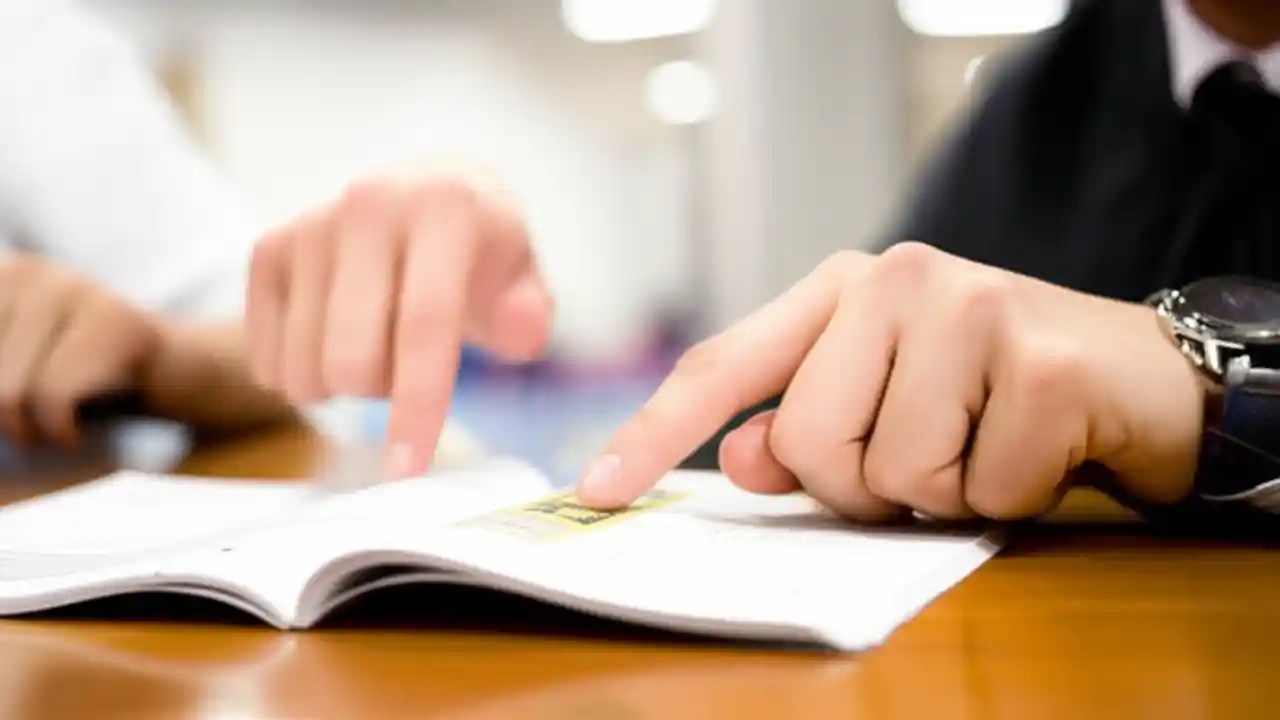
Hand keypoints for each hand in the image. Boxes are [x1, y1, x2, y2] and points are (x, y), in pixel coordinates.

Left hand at [0, 255, 160, 447]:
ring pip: (7, 393)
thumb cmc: (79, 381)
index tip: (5, 411)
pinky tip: (72, 430)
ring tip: (45, 431)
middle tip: (19, 432)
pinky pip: (56, 398)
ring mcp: (74, 288)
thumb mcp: (8, 371)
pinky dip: (60, 429)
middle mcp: (22, 269)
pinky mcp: (118, 321)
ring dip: (25, 432)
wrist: (181, 371)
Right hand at [247, 168, 552, 477]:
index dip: (417, 404)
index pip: (425, 322)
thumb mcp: (522, 279)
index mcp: (443, 207)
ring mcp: (311, 224)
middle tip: (409, 366)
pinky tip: (333, 343)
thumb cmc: (479, 255)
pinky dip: (301, 377)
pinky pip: (267, 359)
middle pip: (352, 358)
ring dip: (343, 387)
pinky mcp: (269, 248)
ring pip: (305, 366)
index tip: (407, 469)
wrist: (427, 195)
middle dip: (382, 393)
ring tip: (376, 347)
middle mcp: (370, 204)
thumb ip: (529, 315)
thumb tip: (520, 333)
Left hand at [576, 242, 1205, 520]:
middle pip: (807, 444)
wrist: (1135, 370)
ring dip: (940, 492)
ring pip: (888, 475)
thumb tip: (738, 458)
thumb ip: (800, 430)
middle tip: (930, 451)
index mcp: (838, 290)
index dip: (655, 430)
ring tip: (982, 442)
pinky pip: (978, 492)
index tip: (598, 487)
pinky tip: (1034, 446)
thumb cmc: (986, 392)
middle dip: (865, 484)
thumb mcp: (883, 405)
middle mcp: (893, 279)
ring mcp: (967, 307)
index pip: (724, 365)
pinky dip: (1004, 497)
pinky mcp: (1035, 359)